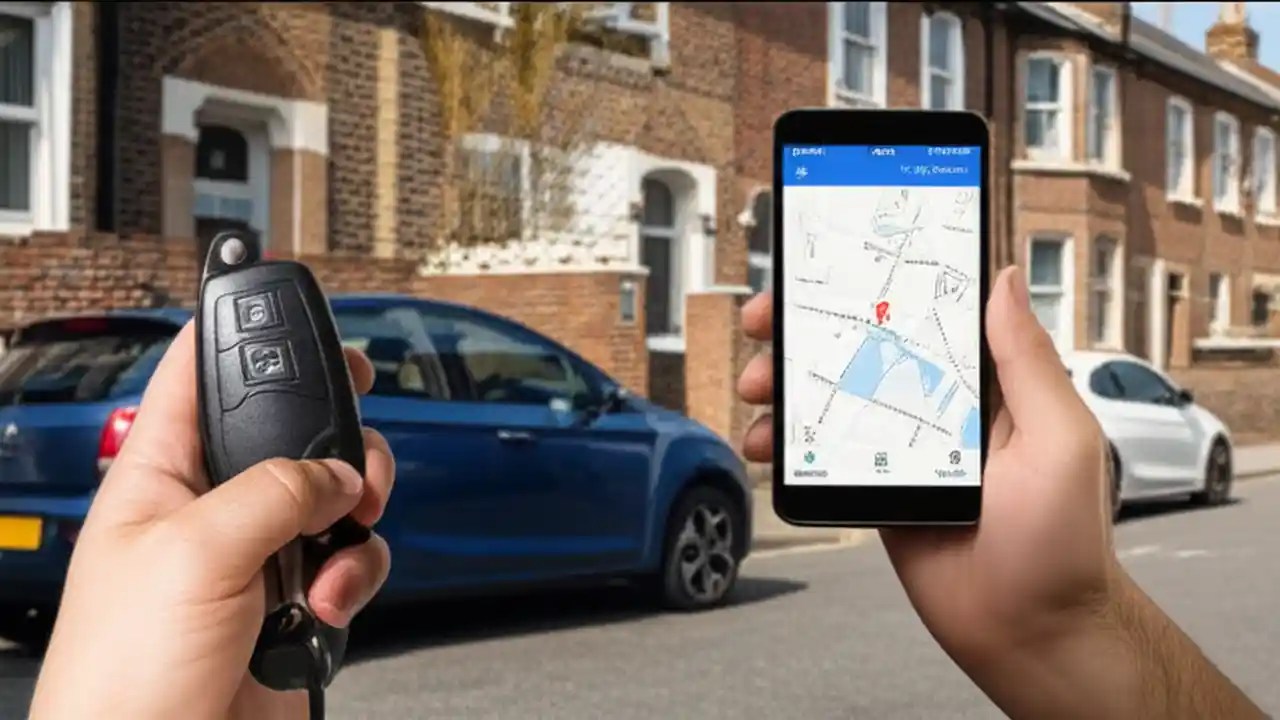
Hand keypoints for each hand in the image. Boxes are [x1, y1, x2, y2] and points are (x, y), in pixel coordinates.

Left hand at [29, 323, 394, 719]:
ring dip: (356, 520)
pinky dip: (358, 576)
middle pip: (292, 432)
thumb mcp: (194, 554)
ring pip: (337, 497)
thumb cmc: (123, 676)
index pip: (196, 371)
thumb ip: (273, 492)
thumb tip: (337, 474)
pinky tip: (327, 605)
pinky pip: (353, 561)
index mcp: (160, 472)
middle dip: (338, 438)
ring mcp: (258, 556)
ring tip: (339, 548)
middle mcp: (213, 507)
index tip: (281, 300)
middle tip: (356, 451)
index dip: (237, 327)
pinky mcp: (297, 602)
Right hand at [737, 267, 1117, 667]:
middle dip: (807, 330)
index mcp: (986, 385)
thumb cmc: (1063, 542)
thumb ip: (1028, 361)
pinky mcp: (874, 489)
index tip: (829, 265)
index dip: (873, 285)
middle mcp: (939, 408)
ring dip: (786, 384)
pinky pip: (823, 454)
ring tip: (757, 386)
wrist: (1029, 631)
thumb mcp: (1060, 438)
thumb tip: (1001, 280)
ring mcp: (902, 449)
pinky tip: (768, 444)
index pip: (923, 316)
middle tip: (767, 321)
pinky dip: (787, 445)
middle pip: (862, 349)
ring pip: (832, 398)